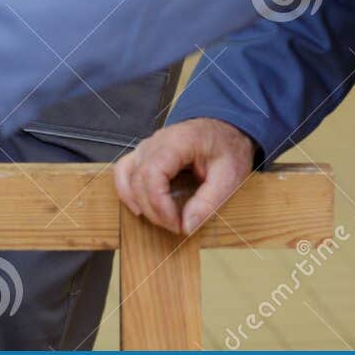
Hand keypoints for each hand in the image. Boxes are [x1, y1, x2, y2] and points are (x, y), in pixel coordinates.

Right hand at [113, 117, 256, 235]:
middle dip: (153, 210)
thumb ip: (209, 201)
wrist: (225, 128)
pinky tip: (137, 207)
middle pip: (139, 179)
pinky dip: (126, 190)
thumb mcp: (229, 176)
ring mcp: (147, 146)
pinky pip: (125, 171)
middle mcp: (155, 141)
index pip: (154, 174)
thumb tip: (187, 226)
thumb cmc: (227, 148)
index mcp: (178, 142)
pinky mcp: (144, 153)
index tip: (178, 224)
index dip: (160, 204)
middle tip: (176, 226)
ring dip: (138, 202)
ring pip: (127, 175)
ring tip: (158, 220)